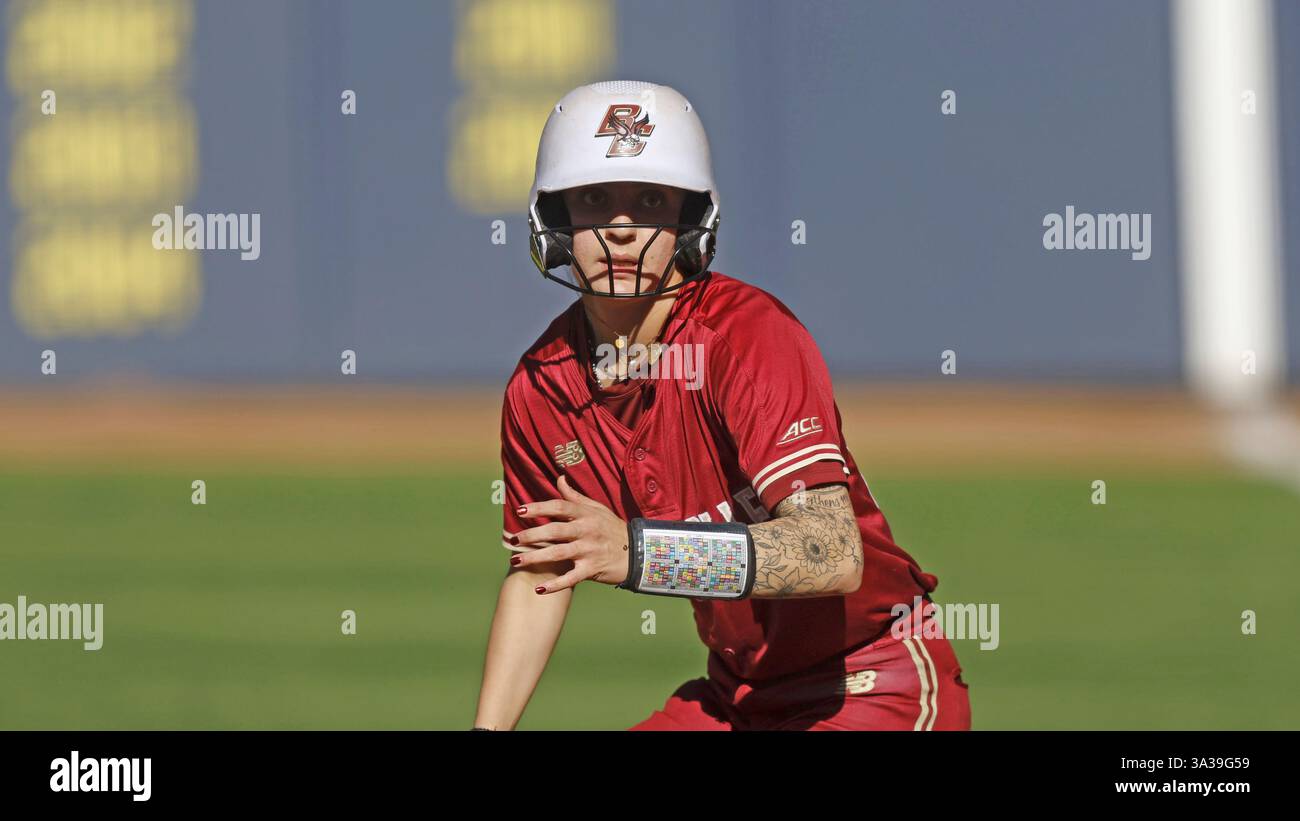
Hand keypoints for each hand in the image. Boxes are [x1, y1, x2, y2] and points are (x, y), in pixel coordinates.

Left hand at [510, 475, 629, 592]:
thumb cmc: (613, 529)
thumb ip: (575, 497)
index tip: (520, 511)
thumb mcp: (597, 509)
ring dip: (535, 558)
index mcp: (586, 514)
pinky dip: (555, 585)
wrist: (638, 552)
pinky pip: (571, 578)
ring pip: (558, 553)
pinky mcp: (592, 569)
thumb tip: (559, 478)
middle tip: (513, 540)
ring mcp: (589, 550)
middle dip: (531, 535)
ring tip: (516, 562)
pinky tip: (538, 589)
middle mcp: (586, 530)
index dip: (539, 508)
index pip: (559, 506)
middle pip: (555, 530)